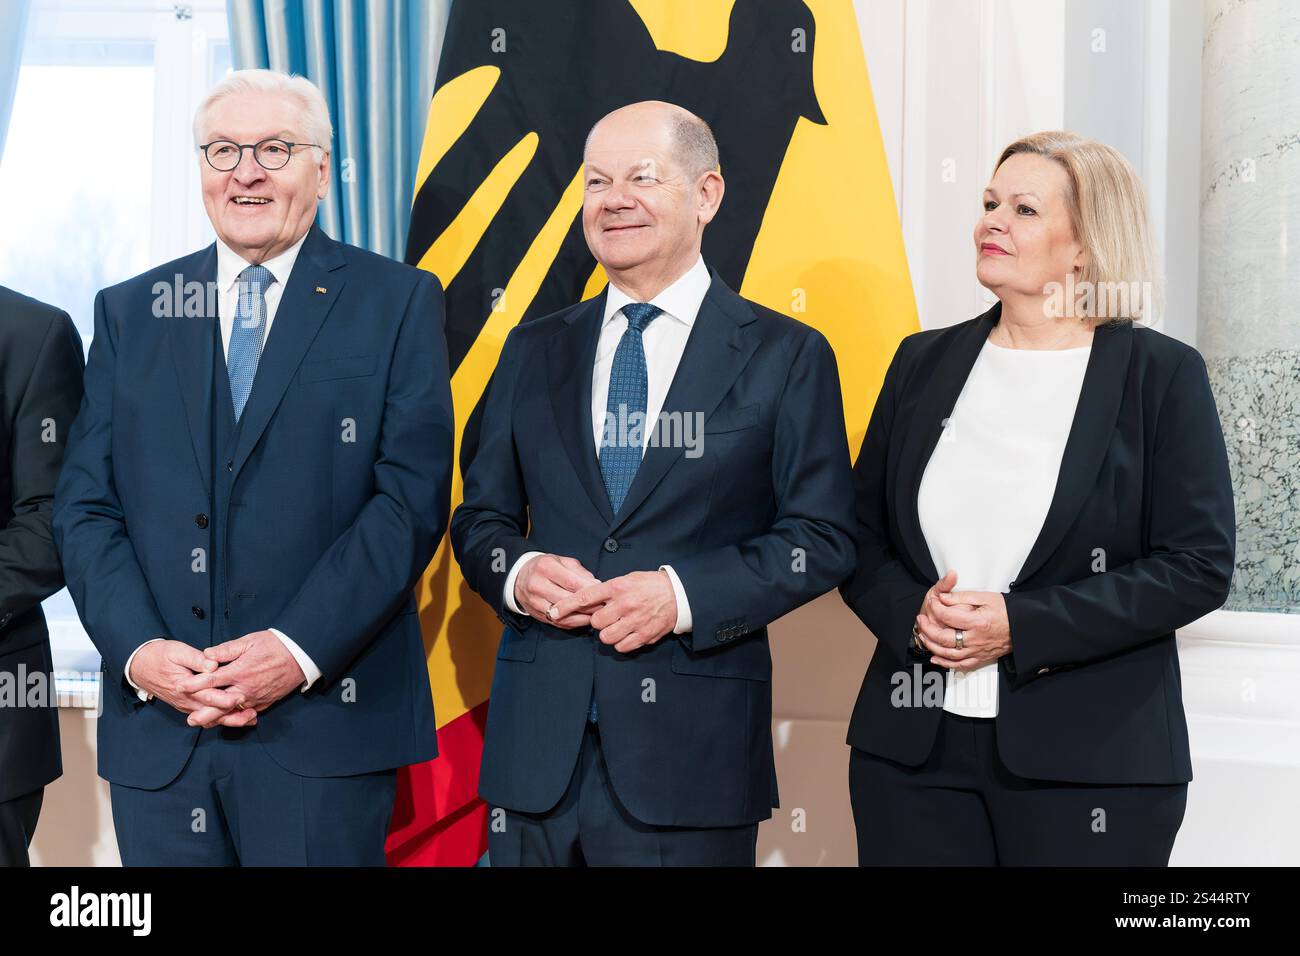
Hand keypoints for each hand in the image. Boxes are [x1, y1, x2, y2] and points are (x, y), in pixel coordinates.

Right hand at [129, 639, 257, 727]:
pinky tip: (237, 715)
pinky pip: (206, 716)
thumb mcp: (177, 651)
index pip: (208, 697)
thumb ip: (196, 659)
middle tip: (253, 714)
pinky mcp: (189, 705)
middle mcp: (186, 701)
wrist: (140, 666)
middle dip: (233, 715)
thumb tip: (212, 665)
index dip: (226, 699)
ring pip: (211, 717)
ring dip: (230, 719)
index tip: (242, 697)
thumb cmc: (160, 656)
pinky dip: (221, 717)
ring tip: (250, 718)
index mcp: (185, 688)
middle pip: (212, 713)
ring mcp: (187, 705)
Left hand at [176, 630, 305, 724]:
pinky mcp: (265, 702)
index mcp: (240, 671)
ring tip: (204, 723)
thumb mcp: (250, 641)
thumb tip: (207, 655)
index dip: (194, 684)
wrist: (300, 656)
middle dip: (204, 712)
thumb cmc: (275, 645)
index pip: (211, 679)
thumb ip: (227, 649)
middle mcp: (246, 688)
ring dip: (218, 718)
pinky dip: (236, 717)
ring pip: (233, 712)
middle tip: (190, 720)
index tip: (180, 686)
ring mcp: (256, 697)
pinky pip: (247, 713)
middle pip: (220, 704)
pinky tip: (227, 719)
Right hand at [514, 553, 600, 627]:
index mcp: (546, 567)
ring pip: (562, 614)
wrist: (519, 577)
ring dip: (582, 617)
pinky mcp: (536, 614)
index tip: (603, 593)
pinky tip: (584, 620)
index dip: (588, 589)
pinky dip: (573, 623)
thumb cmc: (545, 567)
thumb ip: (579, 572)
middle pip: (567, 600)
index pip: (571, 582)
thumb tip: (596, 584)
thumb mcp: (561, 561)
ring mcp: (535, 602)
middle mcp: (537, 585)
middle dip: (588, 605)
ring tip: (597, 615)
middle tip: (604, 607)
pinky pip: (557, 623)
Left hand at [551, 570, 676, 652]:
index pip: (586, 597)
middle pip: (596, 622)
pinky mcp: (644, 635)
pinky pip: (622, 647)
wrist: (679, 595)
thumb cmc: (650, 586)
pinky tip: (626, 634)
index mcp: (618, 587)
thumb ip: (608, 590)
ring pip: (606, 637)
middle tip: (607, 617)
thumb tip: (589, 600)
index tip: (554, 611)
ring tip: (617, 626)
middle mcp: (624, 604)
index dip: (567, 605)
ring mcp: (634, 621)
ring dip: (608, 634)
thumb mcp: (628, 579)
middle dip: (598, 622)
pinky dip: (621, 643)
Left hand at [915, 571, 1011, 669]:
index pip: (948, 616)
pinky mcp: (980, 659)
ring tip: (923, 636)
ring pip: (948, 654)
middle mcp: (976, 639)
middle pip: (944, 638)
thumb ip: (962, 597)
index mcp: (977, 622)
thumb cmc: (1006, 611)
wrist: (1024, 627)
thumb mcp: (985, 597)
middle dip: (927, 629)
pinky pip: (959, 665)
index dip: (936, 608)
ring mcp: (977, 651)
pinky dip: (945, 663)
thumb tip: (943, 598)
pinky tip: (936, 658)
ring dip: (932, 645)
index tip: (932, 602)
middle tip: (920, 620)